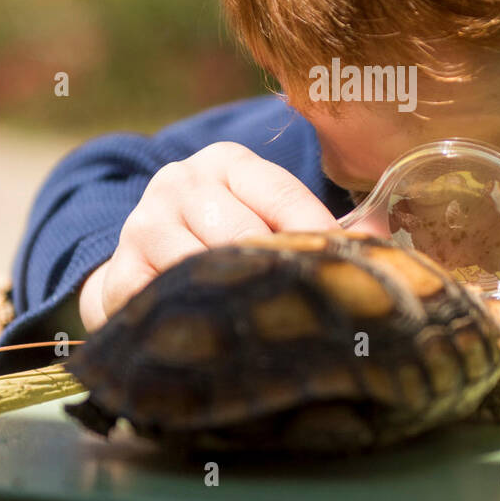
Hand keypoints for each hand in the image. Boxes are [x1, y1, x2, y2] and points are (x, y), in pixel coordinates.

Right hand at [78, 142, 338, 331]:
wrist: (141, 265)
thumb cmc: (222, 239)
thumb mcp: (266, 216)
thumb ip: (321, 225)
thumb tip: (380, 239)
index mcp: (226, 162)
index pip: (282, 193)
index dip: (316, 232)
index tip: (343, 267)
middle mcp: (180, 182)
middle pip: (241, 231)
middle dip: (278, 271)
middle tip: (312, 308)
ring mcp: (143, 224)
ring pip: (202, 266)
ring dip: (237, 299)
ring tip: (272, 327)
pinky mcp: (120, 271)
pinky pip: (163, 299)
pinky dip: (195, 320)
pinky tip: (222, 338)